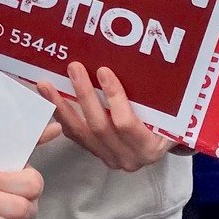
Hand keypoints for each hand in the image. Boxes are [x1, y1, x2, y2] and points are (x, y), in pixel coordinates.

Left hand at [37, 62, 178, 171]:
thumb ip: (158, 97)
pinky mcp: (96, 154)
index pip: (126, 123)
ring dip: (61, 107)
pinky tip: (50, 99)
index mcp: (148, 147)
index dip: (114, 97)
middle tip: (73, 67)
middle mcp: (128, 158)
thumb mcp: (172, 114)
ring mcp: (109, 158)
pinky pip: (74, 136)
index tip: (103, 71)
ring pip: (80, 133)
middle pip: (99, 126)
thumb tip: (143, 60)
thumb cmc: (171, 125)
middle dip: (84, 95)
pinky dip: (61, 116)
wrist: (164, 146)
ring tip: (46, 85)